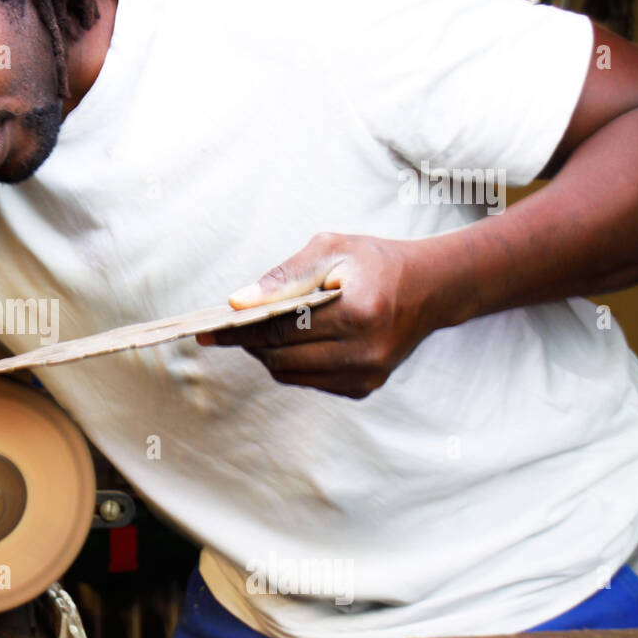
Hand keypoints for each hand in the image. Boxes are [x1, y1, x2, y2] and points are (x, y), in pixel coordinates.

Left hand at [198, 232, 449, 398]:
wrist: (430, 288)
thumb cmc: (375, 261)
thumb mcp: (331, 249)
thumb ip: (284, 277)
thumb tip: (237, 303)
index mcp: (358, 313)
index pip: (281, 329)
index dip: (241, 331)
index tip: (207, 331)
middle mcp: (365, 352)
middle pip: (282, 357)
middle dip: (251, 342)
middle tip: (231, 327)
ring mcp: (367, 376)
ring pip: (291, 374)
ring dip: (269, 354)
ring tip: (260, 331)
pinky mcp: (365, 388)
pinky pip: (310, 381)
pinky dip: (293, 363)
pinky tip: (292, 342)